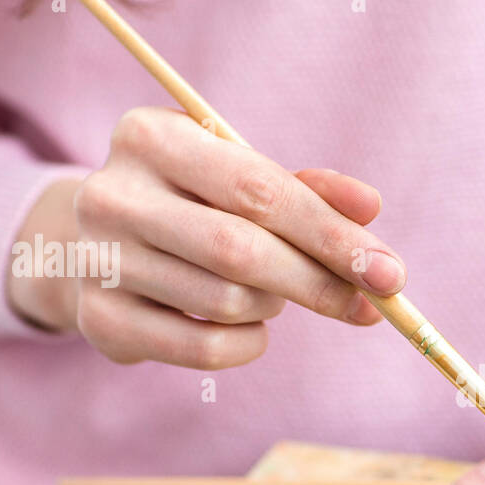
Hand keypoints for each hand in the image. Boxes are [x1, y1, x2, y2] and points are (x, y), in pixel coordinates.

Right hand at [7, 106, 405, 367]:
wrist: (96, 246)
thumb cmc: (192, 205)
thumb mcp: (243, 180)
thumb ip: (309, 191)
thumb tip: (370, 208)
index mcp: (150, 136)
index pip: (257, 189)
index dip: (330, 234)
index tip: (388, 271)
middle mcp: (112, 194)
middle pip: (240, 251)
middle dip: (319, 282)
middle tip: (372, 305)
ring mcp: (97, 260)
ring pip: (226, 302)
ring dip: (274, 306)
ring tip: (274, 293)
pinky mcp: (99, 320)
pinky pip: (203, 348)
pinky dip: (247, 345)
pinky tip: (250, 329)